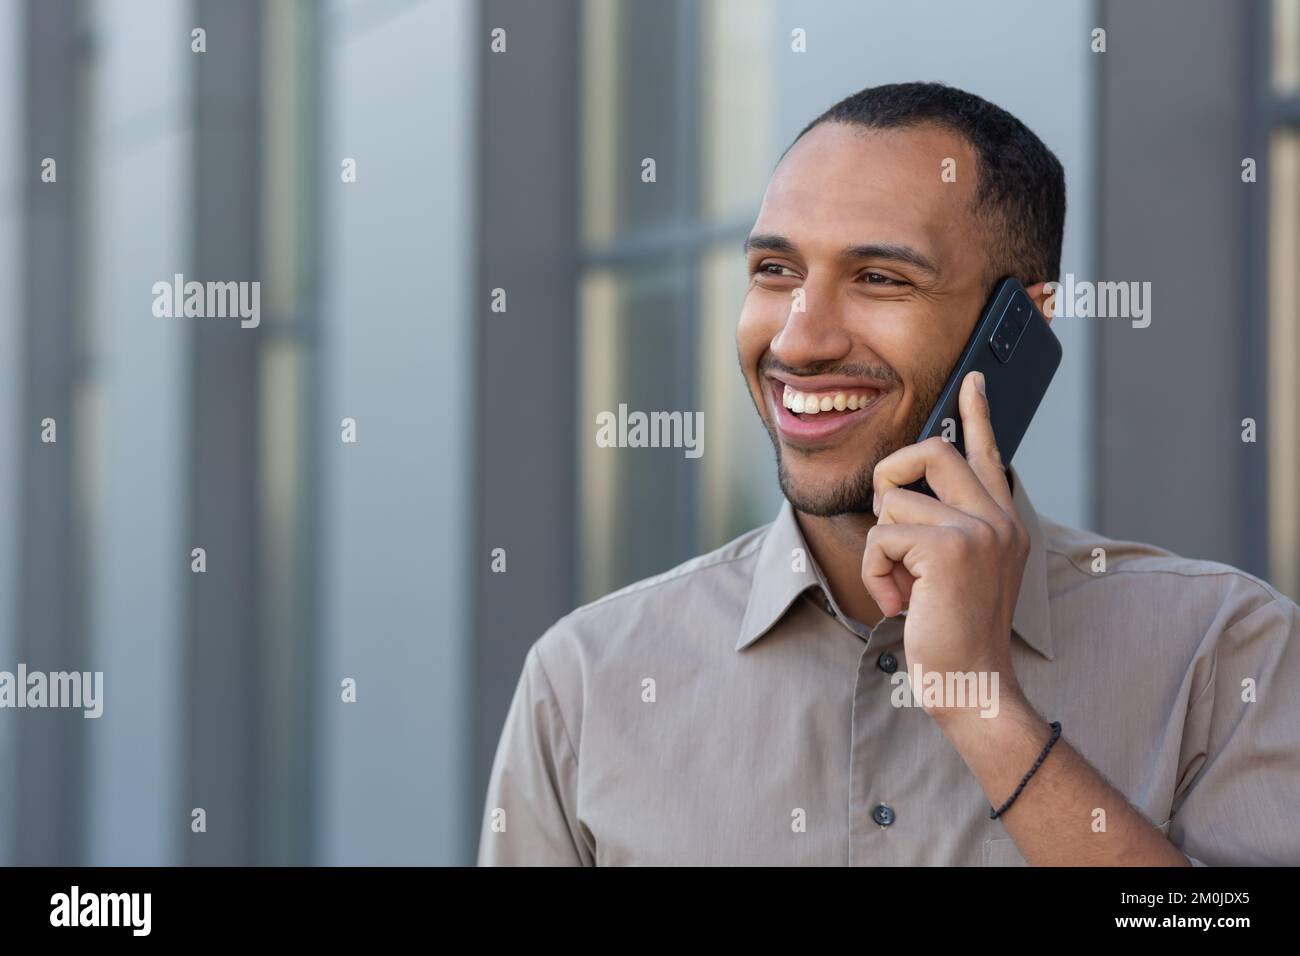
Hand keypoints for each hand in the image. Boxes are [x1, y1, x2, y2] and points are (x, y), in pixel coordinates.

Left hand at [863, 370, 1029, 718]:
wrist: (972, 684)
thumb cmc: (953, 632)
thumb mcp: (958, 572)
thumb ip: (944, 526)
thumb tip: (899, 490)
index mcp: (1004, 520)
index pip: (988, 452)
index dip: (977, 413)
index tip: (974, 379)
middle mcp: (999, 517)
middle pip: (929, 451)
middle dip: (890, 481)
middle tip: (891, 528)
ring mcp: (979, 529)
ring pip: (894, 500)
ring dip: (881, 549)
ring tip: (905, 587)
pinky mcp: (950, 548)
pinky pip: (882, 534)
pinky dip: (876, 572)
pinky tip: (901, 602)